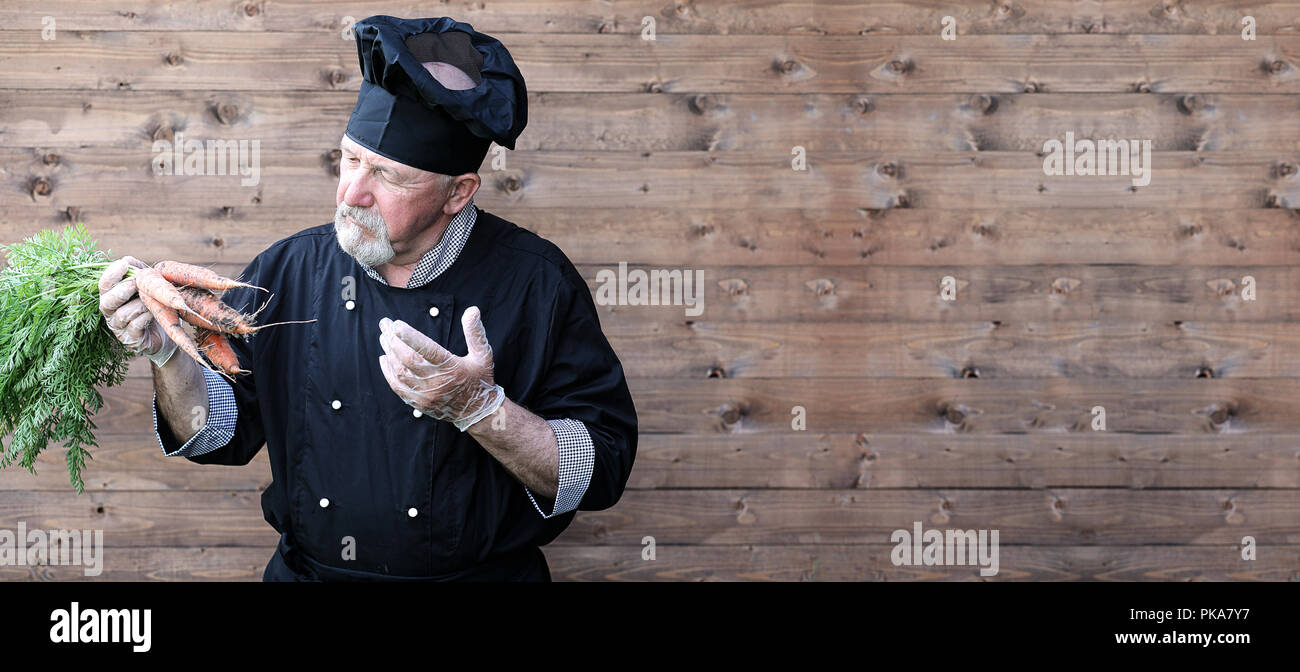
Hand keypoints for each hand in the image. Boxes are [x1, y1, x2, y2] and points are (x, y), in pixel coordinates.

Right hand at [98, 255, 177, 366]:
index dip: (110, 274)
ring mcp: (120, 329)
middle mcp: (111, 313)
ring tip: (150, 300)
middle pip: (106, 302)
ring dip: (138, 305)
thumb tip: (127, 259)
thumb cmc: (156, 305)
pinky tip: (153, 313)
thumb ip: (139, 272)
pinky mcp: (132, 341)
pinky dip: (145, 317)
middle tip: (134, 284)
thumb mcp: (149, 286)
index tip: (123, 264)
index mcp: (112, 298)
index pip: (103, 286)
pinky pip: (134, 327)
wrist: (170, 332)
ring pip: (122, 314)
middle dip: (120, 291)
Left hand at [377, 306, 505, 430]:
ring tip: (383, 337)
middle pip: (408, 358)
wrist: (477, 411)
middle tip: (385, 323)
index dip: (411, 337)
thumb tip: (472, 310)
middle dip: (393, 339)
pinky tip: (384, 358)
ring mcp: (426, 394)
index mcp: (452, 368)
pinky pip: (398, 387)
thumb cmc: (479, 379)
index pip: (428, 350)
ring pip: (400, 372)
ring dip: (389, 352)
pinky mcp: (418, 403)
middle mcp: (437, 382)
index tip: (397, 324)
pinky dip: (388, 372)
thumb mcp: (483, 354)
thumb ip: (475, 332)